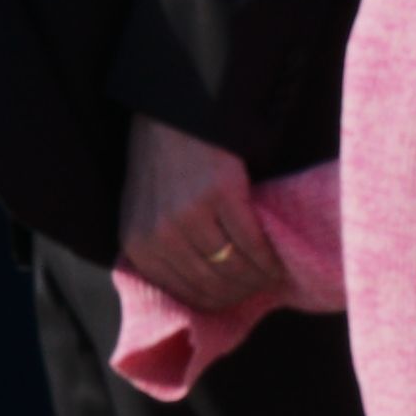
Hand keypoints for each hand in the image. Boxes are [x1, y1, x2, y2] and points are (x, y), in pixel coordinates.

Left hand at [113, 118, 270, 312]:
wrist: (172, 113)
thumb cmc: (161, 164)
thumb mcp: (143, 212)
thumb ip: (160, 251)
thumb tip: (202, 294)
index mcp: (137, 247)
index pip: (186, 295)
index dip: (220, 302)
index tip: (242, 296)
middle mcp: (159, 237)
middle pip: (212, 286)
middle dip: (243, 292)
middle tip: (264, 287)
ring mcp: (188, 217)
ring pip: (234, 268)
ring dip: (259, 277)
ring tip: (273, 273)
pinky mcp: (219, 196)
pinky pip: (252, 242)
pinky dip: (269, 255)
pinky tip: (277, 256)